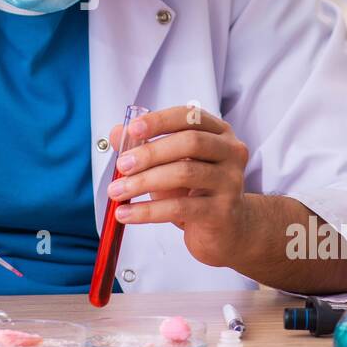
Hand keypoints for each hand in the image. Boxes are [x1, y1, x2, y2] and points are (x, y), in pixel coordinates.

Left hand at [106, 104, 250, 268]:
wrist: (228, 229)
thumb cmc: (197, 191)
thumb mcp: (171, 164)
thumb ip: (144, 146)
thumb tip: (116, 133)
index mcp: (218, 133)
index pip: (190, 117)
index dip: (160, 120)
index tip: (132, 129)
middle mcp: (230, 152)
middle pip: (190, 142)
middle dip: (150, 153)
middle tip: (122, 165)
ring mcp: (230, 182)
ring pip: (184, 173)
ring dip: (144, 182)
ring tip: (117, 191)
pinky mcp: (222, 211)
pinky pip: (180, 207)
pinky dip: (147, 211)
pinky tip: (126, 213)